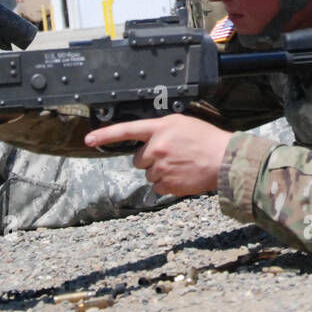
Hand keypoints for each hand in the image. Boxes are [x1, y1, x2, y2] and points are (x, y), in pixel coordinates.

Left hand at [83, 115, 229, 195]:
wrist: (224, 160)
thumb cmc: (206, 140)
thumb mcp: (182, 123)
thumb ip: (161, 129)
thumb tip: (148, 138)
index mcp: (160, 128)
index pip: (126, 130)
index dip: (105, 135)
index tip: (88, 139)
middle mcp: (157, 147)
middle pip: (138, 159)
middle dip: (150, 159)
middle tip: (171, 156)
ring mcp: (161, 167)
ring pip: (148, 174)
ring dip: (160, 172)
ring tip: (180, 166)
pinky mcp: (167, 184)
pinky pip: (157, 187)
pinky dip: (168, 185)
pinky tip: (181, 176)